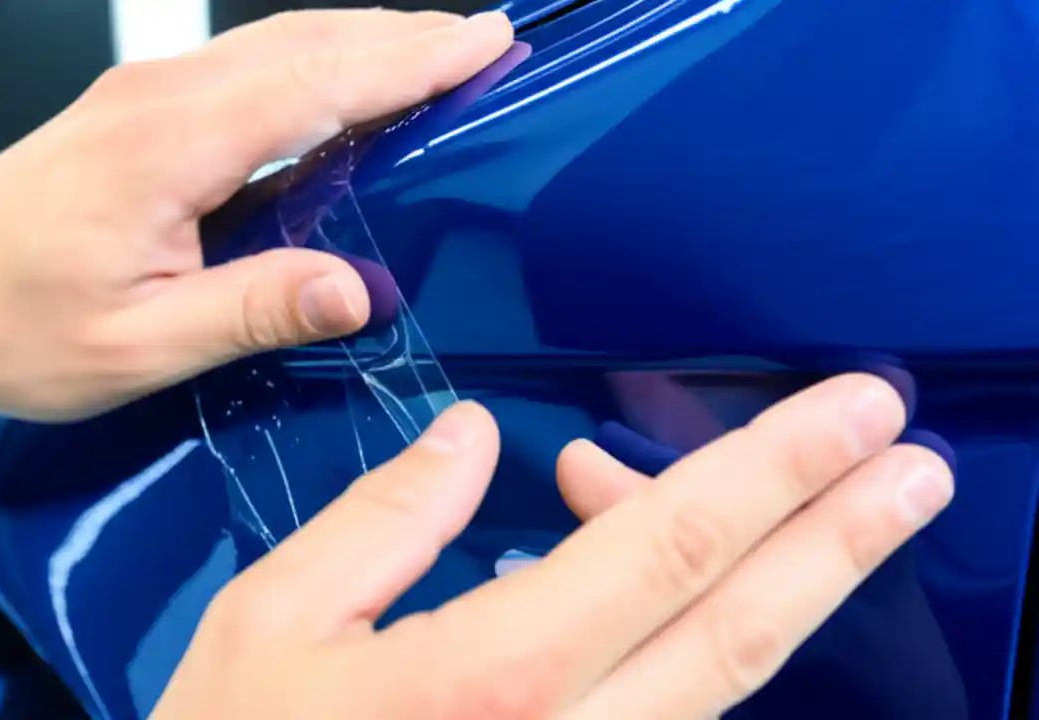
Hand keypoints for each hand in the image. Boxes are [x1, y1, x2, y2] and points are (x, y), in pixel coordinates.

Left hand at [0, 9, 513, 419]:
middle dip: (406, 37)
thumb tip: (356, 291)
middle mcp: (158, 99)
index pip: (317, 80)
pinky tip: (345, 83)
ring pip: (277, 45)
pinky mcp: (136, 111)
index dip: (411, 61)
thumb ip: (252, 310)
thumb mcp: (137, 346)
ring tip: (437, 53)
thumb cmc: (10, 328)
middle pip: (306, 43)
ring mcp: (143, 96)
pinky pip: (245, 68)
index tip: (485, 43)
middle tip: (487, 41)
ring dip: (364, 42)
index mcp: (167, 148)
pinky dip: (314, 64)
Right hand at [150, 374, 952, 718]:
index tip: (853, 415)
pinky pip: (667, 714)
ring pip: (718, 684)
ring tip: (824, 503)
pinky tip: (670, 571)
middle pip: (734, 630)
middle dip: (838, 536)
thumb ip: (383, 521)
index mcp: (486, 680)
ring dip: (784, 584)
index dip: (772, 473)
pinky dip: (690, 633)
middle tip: (915, 462)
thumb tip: (469, 436)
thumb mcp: (274, 622)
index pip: (662, 551)